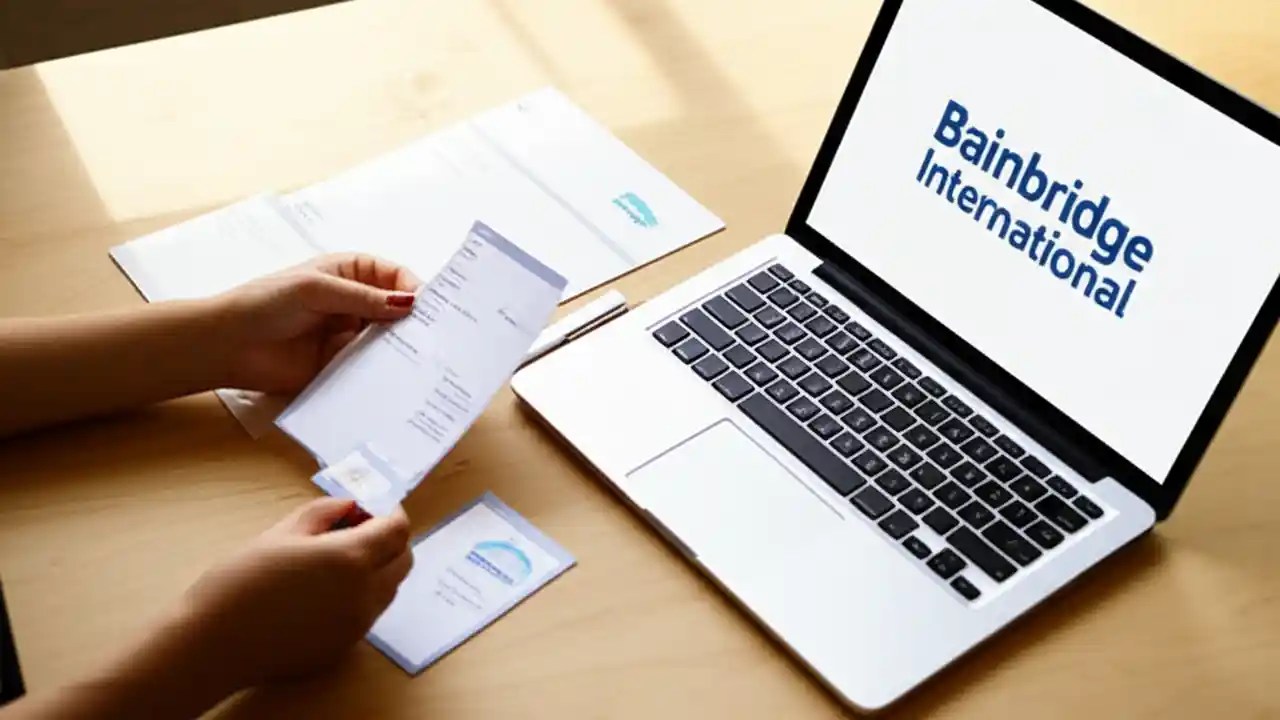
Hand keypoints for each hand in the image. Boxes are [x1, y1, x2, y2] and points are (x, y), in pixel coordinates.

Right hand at [177, 498, 412, 687]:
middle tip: (358, 530)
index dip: (391, 512)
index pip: (397, 530)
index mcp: (352, 559)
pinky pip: (366, 615)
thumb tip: (352, 505)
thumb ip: (326, 512)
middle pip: (403, 561)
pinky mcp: (343, 648)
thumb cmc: (241, 579)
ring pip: (388, 589)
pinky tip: (322, 593)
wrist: (212, 644)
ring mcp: (357, 626)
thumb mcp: (283, 531)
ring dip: (377, 569)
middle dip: (390, 541)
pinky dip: (360, 596)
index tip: (373, 505)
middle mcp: (365, 595)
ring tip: (335, 561)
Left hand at [215, 254, 421, 392]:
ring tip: (424, 359)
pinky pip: (369, 366)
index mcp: (349, 272)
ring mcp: (348, 334)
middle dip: (414, 320)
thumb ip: (362, 298)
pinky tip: (398, 377)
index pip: (394, 276)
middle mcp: (354, 302)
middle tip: (437, 336)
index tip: (429, 308)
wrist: (228, 346)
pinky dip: (383, 370)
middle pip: (396, 309)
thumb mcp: (316, 289)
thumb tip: (408, 304)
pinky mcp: (341, 364)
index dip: (413, 289)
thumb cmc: (267, 303)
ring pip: (386, 339)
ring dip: (401, 346)